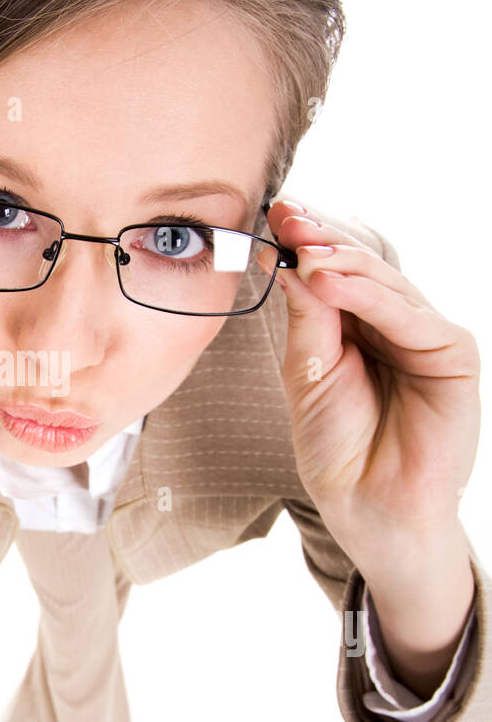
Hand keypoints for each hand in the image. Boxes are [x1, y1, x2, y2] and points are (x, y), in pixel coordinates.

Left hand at [254, 200, 480, 566]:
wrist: (369, 508)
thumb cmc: (339, 448)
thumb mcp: (307, 374)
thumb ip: (305, 317)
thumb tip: (286, 257)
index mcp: (358, 326)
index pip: (332, 270)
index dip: (303, 240)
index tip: (270, 213)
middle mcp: (394, 323)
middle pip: (358, 266)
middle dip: (319, 238)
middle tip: (284, 216)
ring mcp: (426, 335)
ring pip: (381, 282)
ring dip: (338, 258)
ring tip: (299, 245)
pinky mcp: (452, 353)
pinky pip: (406, 315)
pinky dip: (366, 295)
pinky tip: (327, 280)